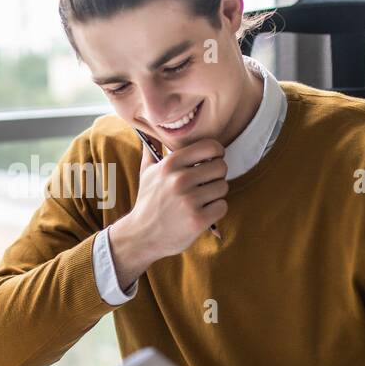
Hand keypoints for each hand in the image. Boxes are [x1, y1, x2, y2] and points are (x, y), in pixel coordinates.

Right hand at [109, 137, 226, 283]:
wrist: (142, 236)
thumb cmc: (148, 202)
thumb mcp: (146, 172)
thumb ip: (152, 149)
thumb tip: (152, 129)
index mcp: (170, 164)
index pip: (210, 146)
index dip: (217, 153)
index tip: (212, 161)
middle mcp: (180, 180)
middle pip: (221, 167)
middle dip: (216, 176)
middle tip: (206, 184)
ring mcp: (189, 201)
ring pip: (223, 187)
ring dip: (216, 195)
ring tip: (201, 200)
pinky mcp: (197, 220)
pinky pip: (222, 206)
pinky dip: (215, 211)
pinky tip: (202, 213)